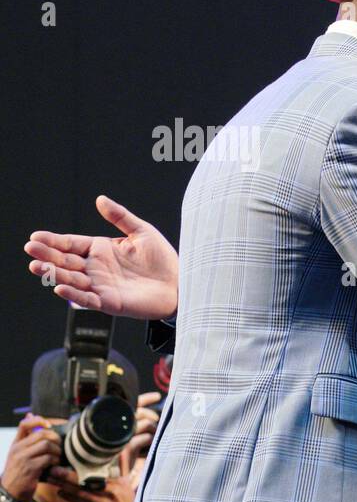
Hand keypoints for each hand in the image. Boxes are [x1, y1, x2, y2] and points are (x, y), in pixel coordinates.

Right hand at [1, 415, 64, 501]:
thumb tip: (31, 415)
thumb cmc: (19, 471)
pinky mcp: (30, 468)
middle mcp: (17, 449)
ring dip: (56, 451)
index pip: (24, 424)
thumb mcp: (19, 453)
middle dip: (54, 439)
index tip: (49, 425)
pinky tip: (53, 465)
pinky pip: (48, 458)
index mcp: (16, 444)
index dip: (39, 421)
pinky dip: (54, 461)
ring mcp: (23, 459)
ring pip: (46, 445)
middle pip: (41, 434)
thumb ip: (27, 437)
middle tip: (58, 446)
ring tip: (55, 457)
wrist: (11, 492)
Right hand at [25, 195, 178, 319]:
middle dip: (47, 256)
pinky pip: (88, 299)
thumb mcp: (142, 231)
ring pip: (72, 279)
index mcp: (100, 249)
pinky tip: (60, 288)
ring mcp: (101, 285)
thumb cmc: (162, 259)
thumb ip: (120, 217)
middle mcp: (96, 268)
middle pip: (66, 261)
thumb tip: (100, 199)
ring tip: (37, 267)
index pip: (71, 244)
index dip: (53, 241)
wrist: (181, 283)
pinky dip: (74, 294)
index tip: (35, 237)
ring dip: (54, 274)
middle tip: (31, 249)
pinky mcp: (110, 302)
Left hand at [42, 469, 135, 501]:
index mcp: (114, 484)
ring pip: (76, 493)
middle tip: (52, 469)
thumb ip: (122, 466)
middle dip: (65, 477)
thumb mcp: (127, 483)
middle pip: (81, 483)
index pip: (94, 475)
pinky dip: (68, 498)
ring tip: (51, 478)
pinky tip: (60, 492)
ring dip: (63, 486)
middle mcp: (106, 493)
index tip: (66, 462)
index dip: (80, 469)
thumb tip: (122, 451)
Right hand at [121, 391, 161, 482]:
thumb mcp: (123, 440)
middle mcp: (114, 427)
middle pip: (139, 412)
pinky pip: (146, 437)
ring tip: (151, 436)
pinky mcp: (126, 447)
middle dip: (151, 415)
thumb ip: (132, 429)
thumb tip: (151, 419)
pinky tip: (147, 445)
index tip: (157, 396)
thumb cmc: (114, 457)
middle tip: (155, 421)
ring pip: (145, 423)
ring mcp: (119, 436)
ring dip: (152, 429)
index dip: (145, 399)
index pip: (129, 405)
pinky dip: (150, 440)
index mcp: (112, 422)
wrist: (102, 476)